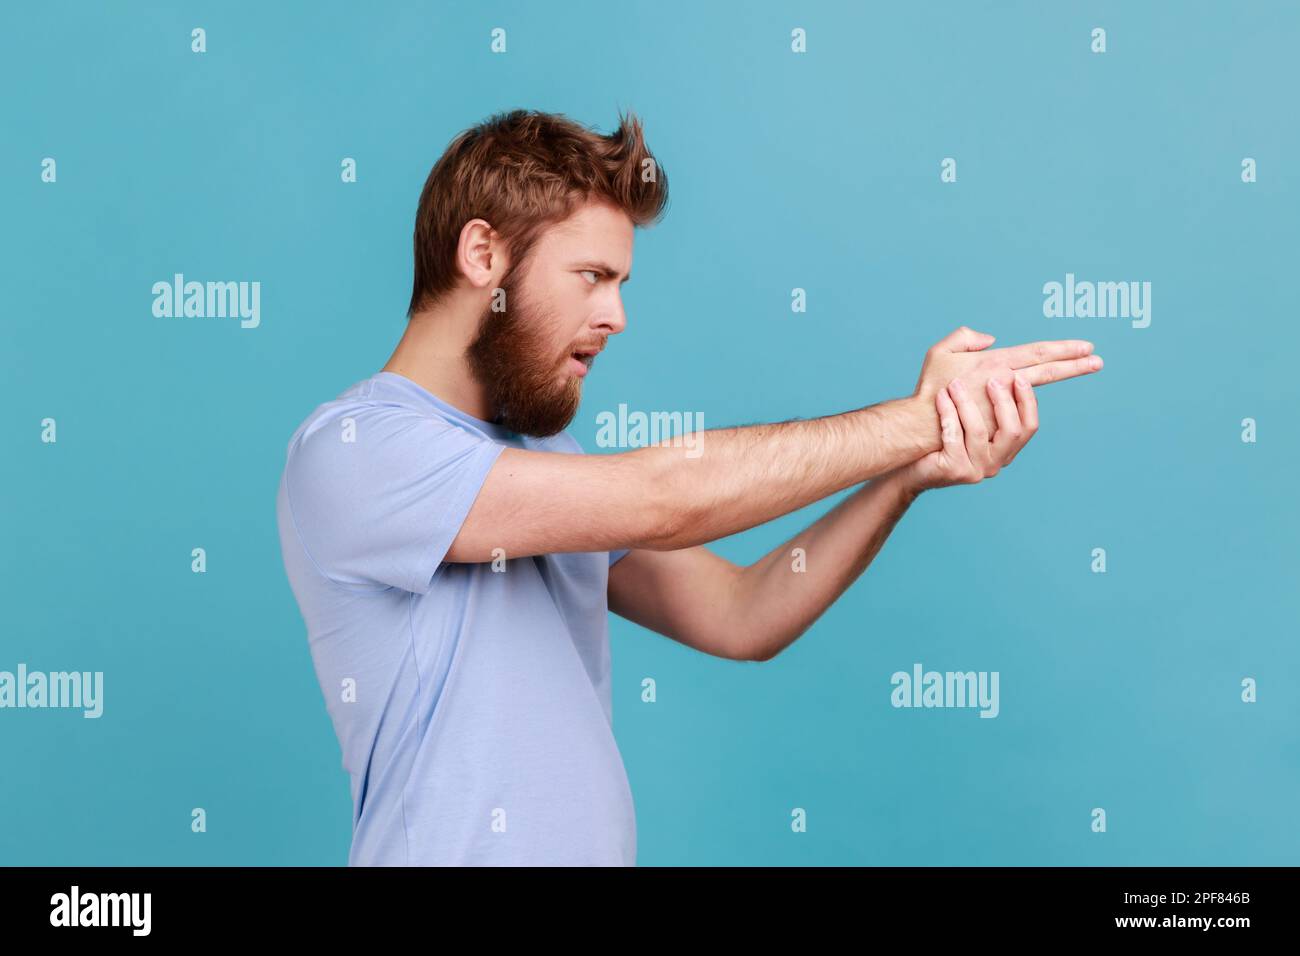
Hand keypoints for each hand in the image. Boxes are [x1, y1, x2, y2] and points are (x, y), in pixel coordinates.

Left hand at [900, 370, 1037, 493]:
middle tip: (991, 380)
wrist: (911, 461)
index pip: (1030, 426)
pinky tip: (940, 397)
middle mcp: (996, 462)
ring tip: (954, 384)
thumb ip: (982, 381)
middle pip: (1013, 431)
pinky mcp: (955, 470)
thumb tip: (990, 342)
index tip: (1018, 376)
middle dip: (1003, 402)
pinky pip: (954, 437)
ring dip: (967, 404)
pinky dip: (948, 413)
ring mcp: (976, 469)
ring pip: (979, 432)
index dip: (1028, 401)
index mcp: (1006, 448)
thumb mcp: (964, 408)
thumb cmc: (939, 431)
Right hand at [913, 326, 1100, 435]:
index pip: (1036, 353)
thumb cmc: (929, 387)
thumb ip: (965, 337)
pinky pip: (1024, 409)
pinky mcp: (1001, 422)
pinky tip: (1051, 391)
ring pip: (1041, 389)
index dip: (1062, 349)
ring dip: (1067, 376)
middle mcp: (1003, 382)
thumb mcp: (940, 352)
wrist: (922, 424)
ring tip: (1087, 367)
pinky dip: (1037, 398)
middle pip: (1047, 370)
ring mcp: (1004, 405)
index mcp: (993, 363)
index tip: (1085, 346)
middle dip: (1075, 363)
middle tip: (1098, 359)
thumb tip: (992, 339)